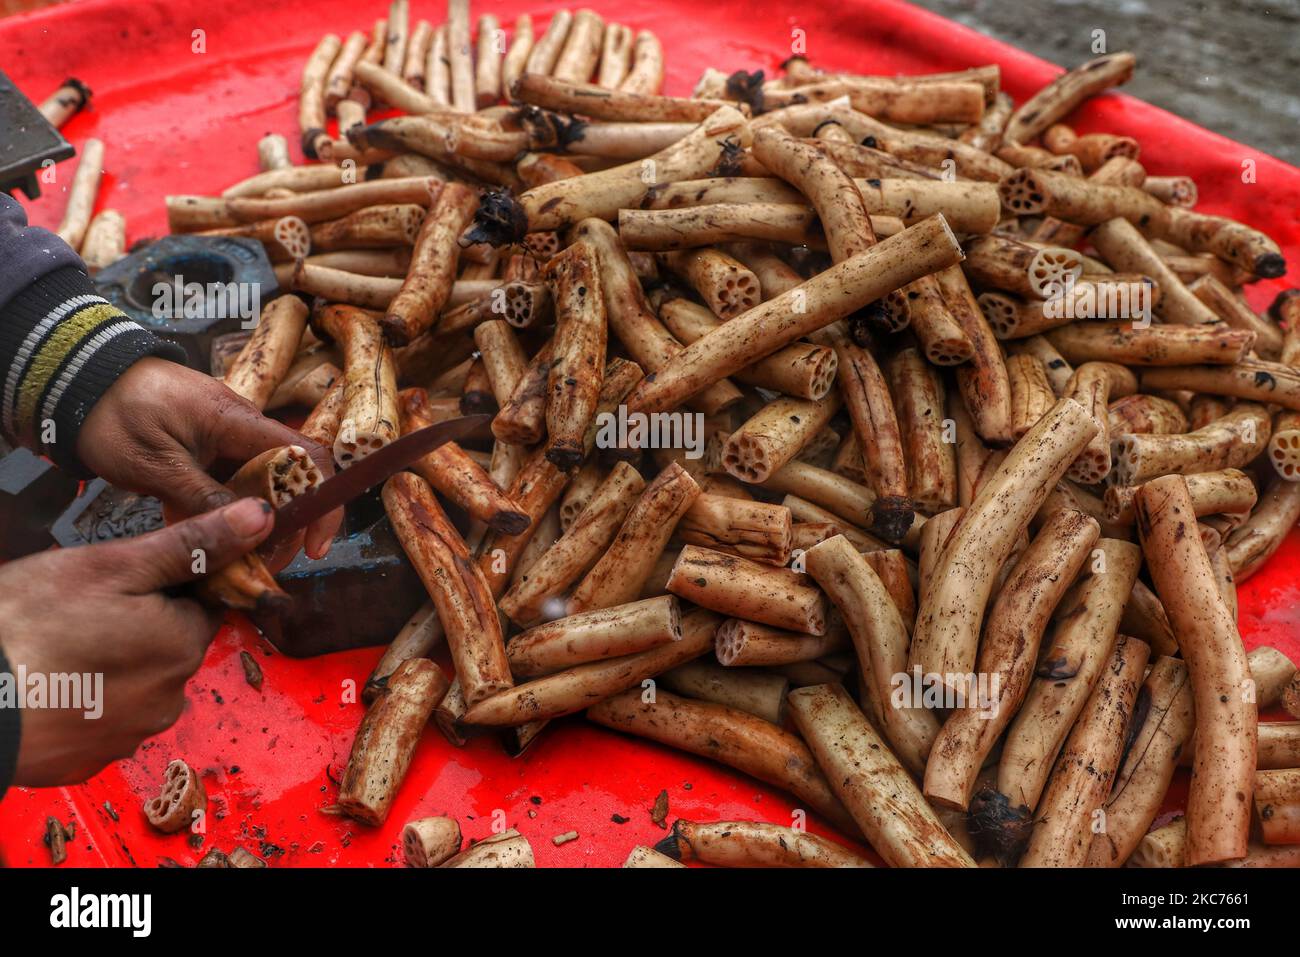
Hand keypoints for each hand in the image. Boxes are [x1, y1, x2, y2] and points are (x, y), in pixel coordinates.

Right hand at [0, 498, 273, 785]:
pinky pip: (99, 721)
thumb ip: (193, 545)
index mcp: (183, 646)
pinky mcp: (88, 762)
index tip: (123, 582)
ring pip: (135, 684)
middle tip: (77, 611)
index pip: (201, 606)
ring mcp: (128, 737)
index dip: (167, 586)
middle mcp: (170, 699)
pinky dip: (81, 703)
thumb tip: (262, 517)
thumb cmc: (30, 627)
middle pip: (169, 645)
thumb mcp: (113, 568)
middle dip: (137, 625)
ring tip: (57, 648)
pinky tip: (48, 684)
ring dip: (110, 666)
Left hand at [76, 358, 341, 558]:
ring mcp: (226, 441)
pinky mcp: (207, 451)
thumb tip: (251, 527)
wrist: (80, 380)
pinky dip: (227, 516)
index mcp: (240, 423)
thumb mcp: (156, 464)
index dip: (322, 503)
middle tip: (265, 566)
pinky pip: (231, 487)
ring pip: (260, 489)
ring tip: (236, 563)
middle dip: (286, 528)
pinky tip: (210, 542)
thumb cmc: (116, 413)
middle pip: (290, 482)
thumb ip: (204, 497)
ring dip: (256, 527)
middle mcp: (244, 431)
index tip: (314, 545)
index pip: (309, 458)